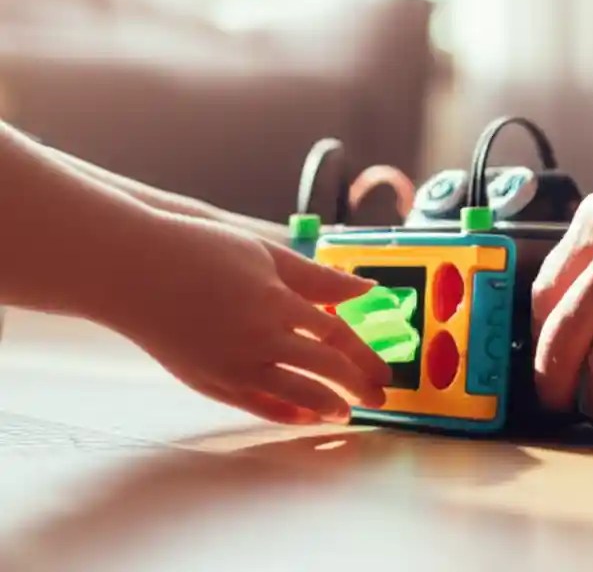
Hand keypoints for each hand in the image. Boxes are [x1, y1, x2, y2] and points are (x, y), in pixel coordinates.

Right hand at [97, 214, 390, 424]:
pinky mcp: (209, 380)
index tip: (384, 369)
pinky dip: (286, 413)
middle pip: (325, 368)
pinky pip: (257, 405)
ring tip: (348, 412)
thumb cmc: (198, 251)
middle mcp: (261, 338)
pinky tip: (306, 418)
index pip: (337, 336)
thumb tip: (363, 289)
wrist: (132, 270)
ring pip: (296, 394)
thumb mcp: (264, 254)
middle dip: (358, 385)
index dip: (364, 355)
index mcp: (279, 302)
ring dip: (328, 406)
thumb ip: (316, 277)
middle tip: (379, 396)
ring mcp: (233, 364)